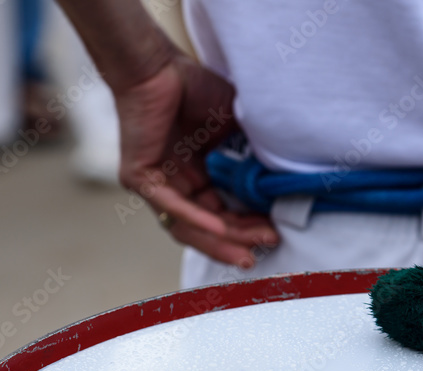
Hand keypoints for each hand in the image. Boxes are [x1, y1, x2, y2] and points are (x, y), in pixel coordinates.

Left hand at [116, 55, 277, 266]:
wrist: (159, 65)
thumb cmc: (195, 88)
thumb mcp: (236, 128)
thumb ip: (253, 155)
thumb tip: (283, 180)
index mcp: (196, 175)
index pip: (224, 213)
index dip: (249, 226)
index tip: (276, 231)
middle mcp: (175, 186)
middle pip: (209, 226)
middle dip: (241, 239)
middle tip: (270, 243)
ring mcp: (155, 185)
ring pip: (189, 226)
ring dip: (220, 241)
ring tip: (248, 252)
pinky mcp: (139, 178)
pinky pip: (172, 207)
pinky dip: (197, 220)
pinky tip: (221, 228)